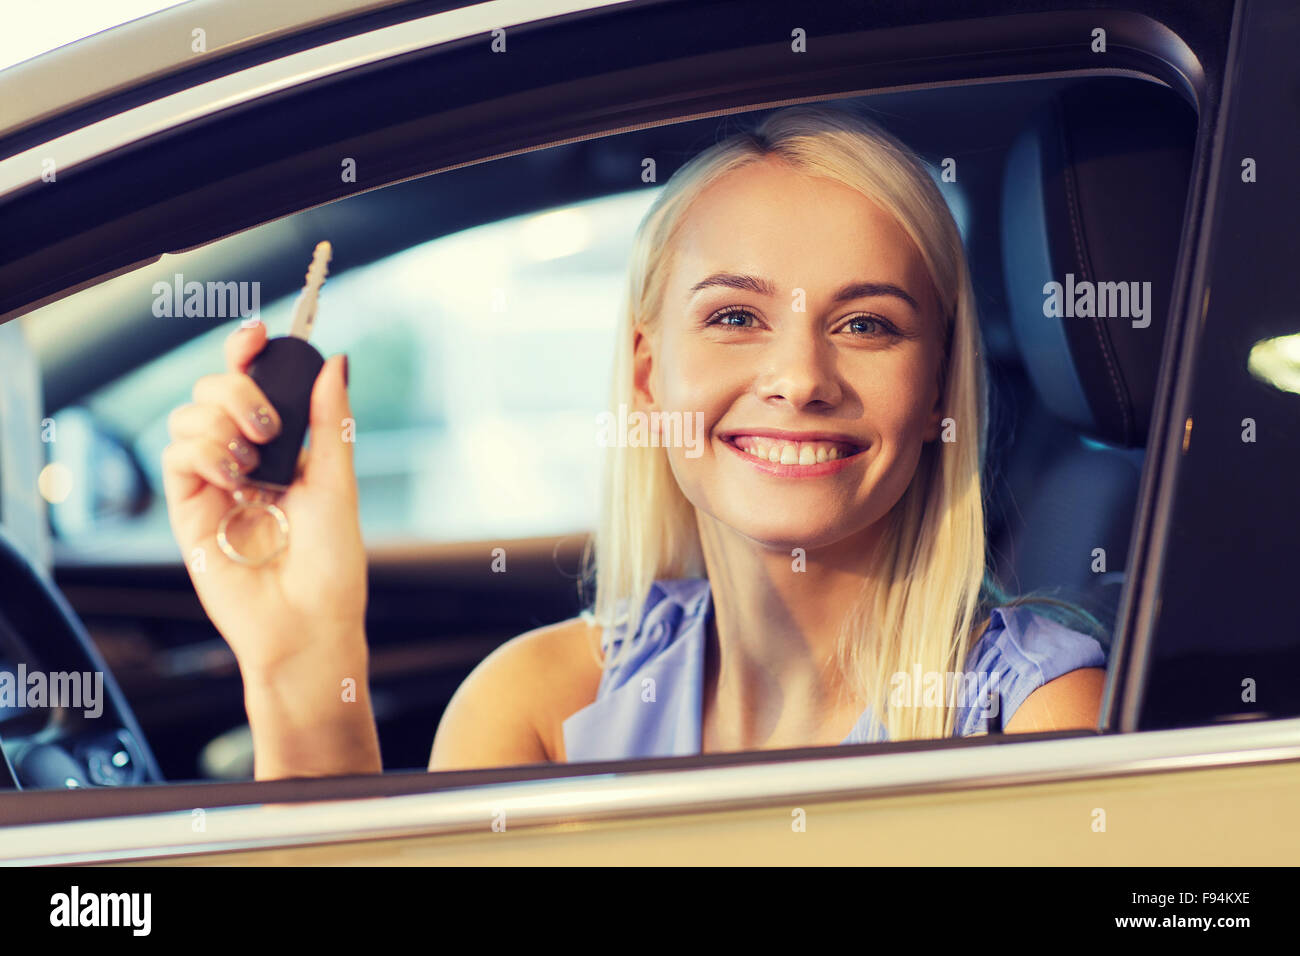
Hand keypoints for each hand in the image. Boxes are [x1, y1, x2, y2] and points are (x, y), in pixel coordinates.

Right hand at [161, 321, 365, 676]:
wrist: (307, 623)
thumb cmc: (331, 564)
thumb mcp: (338, 482)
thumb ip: (331, 421)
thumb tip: (336, 361)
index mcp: (283, 451)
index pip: (255, 386)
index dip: (248, 353)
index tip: (257, 335)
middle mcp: (245, 461)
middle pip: (213, 390)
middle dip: (236, 387)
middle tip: (267, 424)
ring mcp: (214, 484)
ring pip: (187, 416)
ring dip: (220, 423)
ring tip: (253, 464)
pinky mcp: (189, 510)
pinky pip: (175, 456)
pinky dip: (202, 453)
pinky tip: (232, 477)